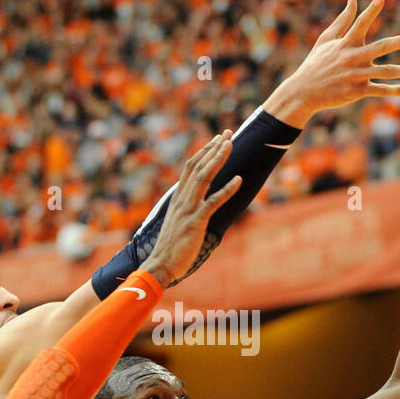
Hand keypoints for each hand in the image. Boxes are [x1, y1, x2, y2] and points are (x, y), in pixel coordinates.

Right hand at [146, 133, 240, 287]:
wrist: (160, 265)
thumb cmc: (171, 248)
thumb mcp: (178, 223)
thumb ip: (186, 210)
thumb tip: (196, 204)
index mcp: (178, 198)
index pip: (190, 167)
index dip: (205, 151)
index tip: (218, 139)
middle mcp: (182, 199)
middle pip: (198, 166)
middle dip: (214, 148)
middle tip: (228, 133)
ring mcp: (188, 209)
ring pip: (204, 177)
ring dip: (218, 159)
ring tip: (231, 145)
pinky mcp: (196, 222)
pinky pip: (213, 202)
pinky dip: (226, 189)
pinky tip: (239, 179)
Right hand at [265, 0, 399, 127]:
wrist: (303, 92)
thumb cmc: (316, 63)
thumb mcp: (326, 39)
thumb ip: (343, 19)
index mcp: (345, 43)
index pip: (359, 24)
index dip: (370, 12)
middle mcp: (353, 58)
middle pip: (381, 48)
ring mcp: (356, 76)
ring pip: (387, 72)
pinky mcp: (356, 91)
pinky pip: (380, 90)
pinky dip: (395, 91)